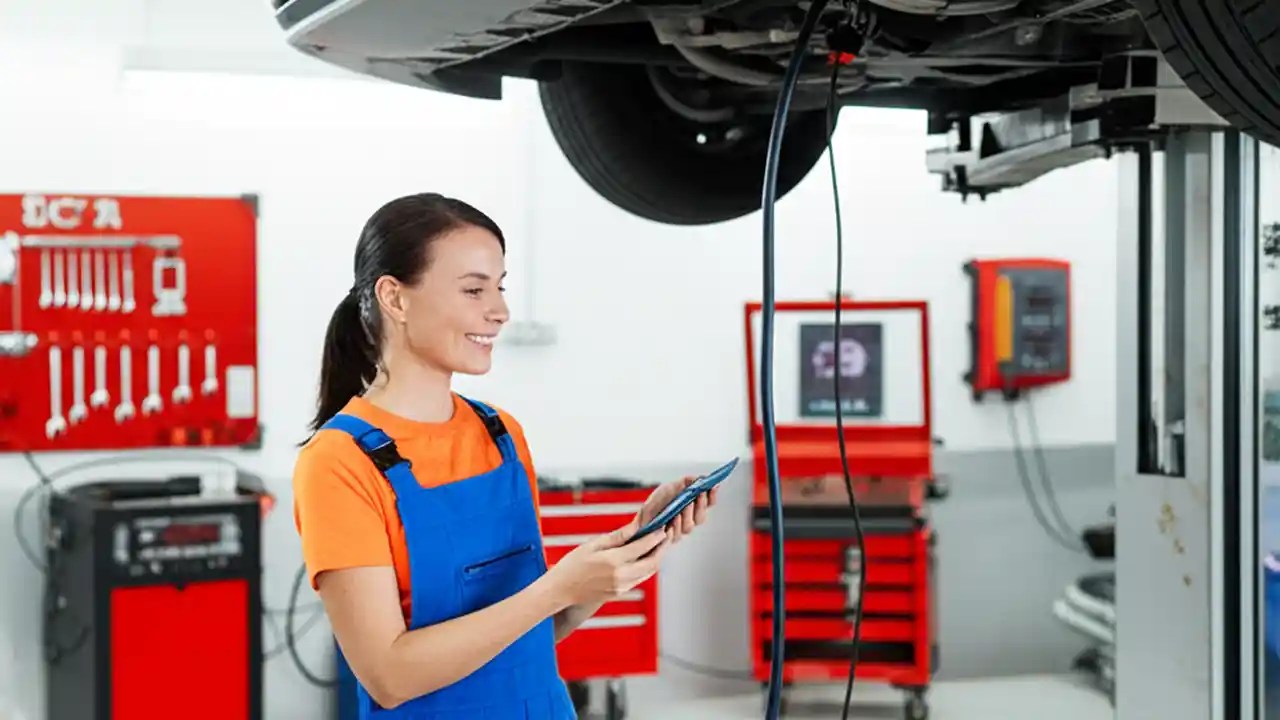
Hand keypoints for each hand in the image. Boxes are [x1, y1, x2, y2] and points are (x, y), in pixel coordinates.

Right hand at [542, 517, 671, 608]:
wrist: (561, 590)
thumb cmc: (572, 565)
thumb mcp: (593, 544)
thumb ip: (618, 536)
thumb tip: (637, 526)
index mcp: (613, 561)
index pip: (643, 546)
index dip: (656, 536)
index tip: (661, 528)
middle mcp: (621, 576)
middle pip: (653, 563)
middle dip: (662, 549)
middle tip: (666, 536)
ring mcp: (622, 587)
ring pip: (649, 572)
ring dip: (656, 558)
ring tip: (658, 545)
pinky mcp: (620, 592)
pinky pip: (640, 578)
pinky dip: (646, 567)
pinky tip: (644, 557)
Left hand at [636, 476, 717, 545]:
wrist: (642, 516)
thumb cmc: (657, 503)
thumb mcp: (671, 487)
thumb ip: (686, 482)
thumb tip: (699, 478)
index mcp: (693, 508)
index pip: (708, 504)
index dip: (712, 496)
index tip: (712, 486)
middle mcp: (688, 520)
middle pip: (701, 517)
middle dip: (701, 505)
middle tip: (699, 494)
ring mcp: (679, 530)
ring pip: (689, 526)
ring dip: (688, 514)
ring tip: (685, 505)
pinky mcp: (669, 538)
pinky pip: (675, 534)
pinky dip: (675, 525)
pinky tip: (674, 518)